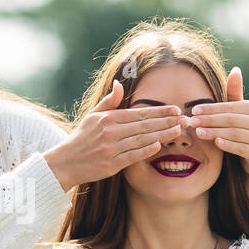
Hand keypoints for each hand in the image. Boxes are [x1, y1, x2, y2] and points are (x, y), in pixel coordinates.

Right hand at [43, 80, 182, 192]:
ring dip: (162, 134)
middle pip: (144, 125)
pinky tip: (159, 146)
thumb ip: (109, 102)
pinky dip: (146, 150)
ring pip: (142, 139)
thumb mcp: (92, 116)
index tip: (175, 109)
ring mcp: (111, 148)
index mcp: (108, 118)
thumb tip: (120, 84)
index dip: (159, 111)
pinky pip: (133, 155)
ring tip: (178, 130)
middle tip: (184, 118)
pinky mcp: (111, 164)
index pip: (139, 113)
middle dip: (166, 121)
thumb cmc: (81, 139)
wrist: (64, 163)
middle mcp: (110, 131)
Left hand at [185, 67, 248, 198]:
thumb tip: (236, 69)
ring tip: (198, 132)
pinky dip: (229, 144)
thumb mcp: (238, 114)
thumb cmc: (243, 132)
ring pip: (234, 133)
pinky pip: (242, 148)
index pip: (228, 107)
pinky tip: (216, 142)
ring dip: (214, 132)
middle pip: (230, 119)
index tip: (193, 111)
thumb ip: (234, 94)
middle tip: (191, 122)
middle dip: (209, 120)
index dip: (210, 108)